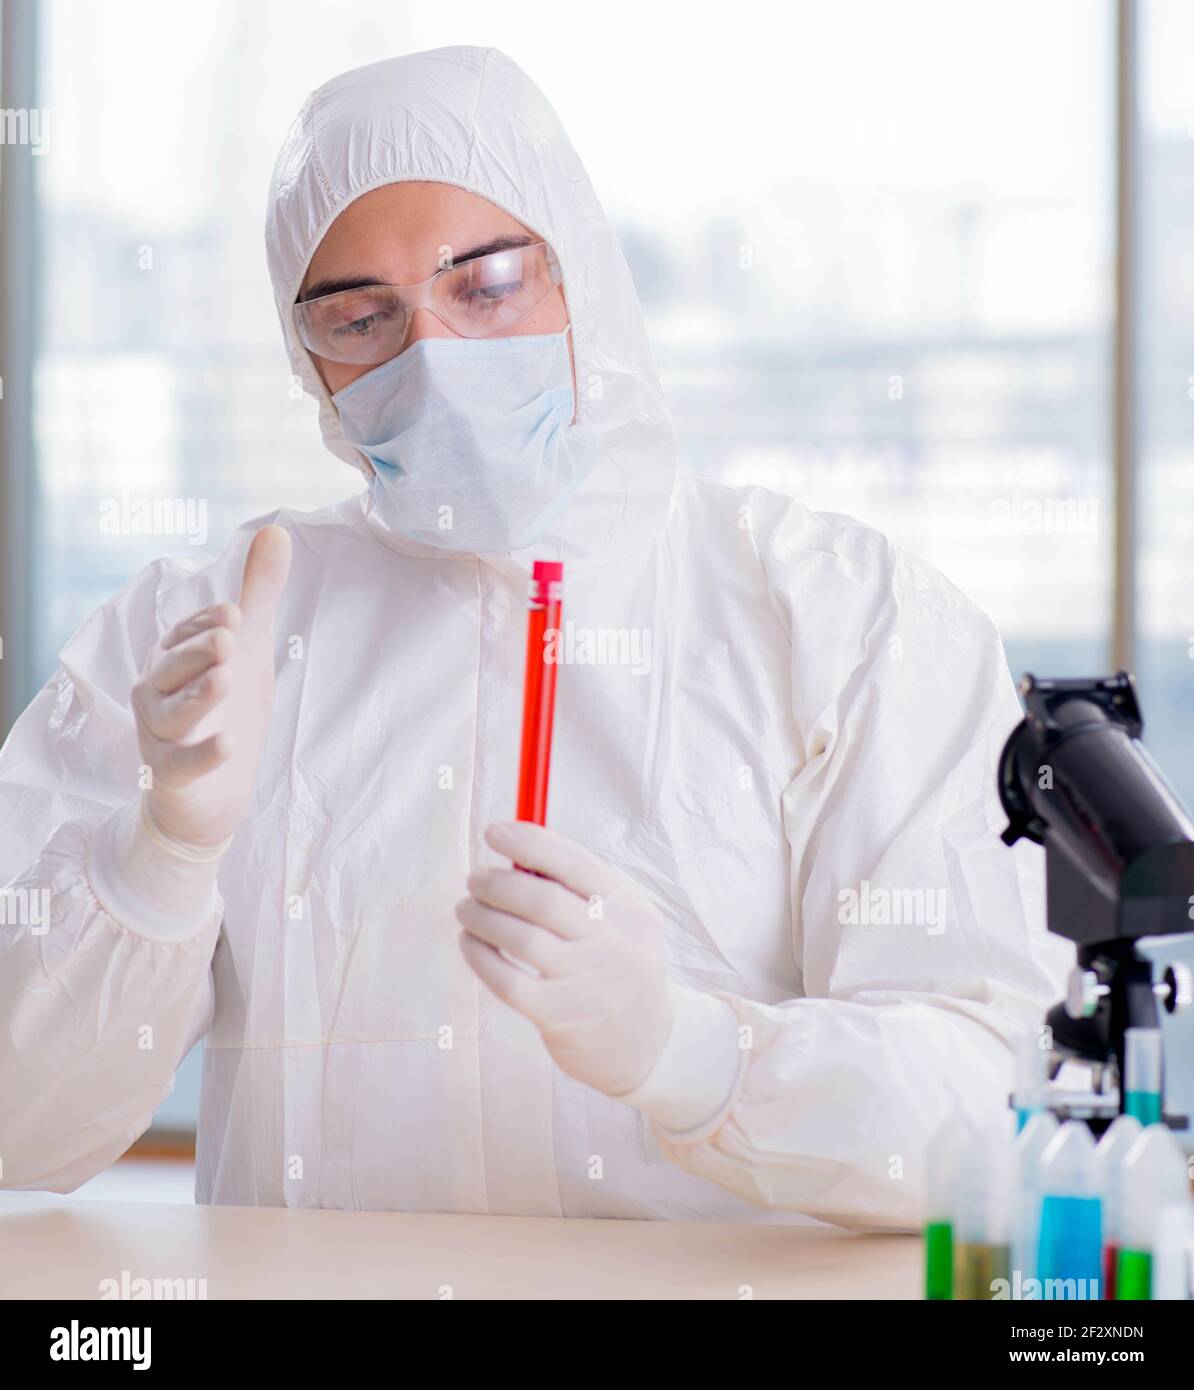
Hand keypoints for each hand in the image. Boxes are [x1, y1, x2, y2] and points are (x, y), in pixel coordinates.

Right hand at [132, 525, 291, 848]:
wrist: (214, 792)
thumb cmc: (226, 708)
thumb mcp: (248, 646)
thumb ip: (259, 592)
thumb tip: (276, 529)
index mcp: (172, 658)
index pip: (185, 634)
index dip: (207, 624)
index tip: (236, 613)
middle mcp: (156, 693)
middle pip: (172, 668)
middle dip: (199, 652)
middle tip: (231, 639)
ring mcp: (160, 735)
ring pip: (173, 712)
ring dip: (198, 695)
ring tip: (227, 679)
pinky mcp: (172, 775)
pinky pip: (183, 764)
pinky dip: (204, 755)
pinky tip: (227, 746)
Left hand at [456, 821, 673, 1095]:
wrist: (646, 1043)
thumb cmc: (617, 964)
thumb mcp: (617, 920)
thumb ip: (575, 888)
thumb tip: (514, 852)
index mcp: (629, 907)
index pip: (576, 864)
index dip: (529, 843)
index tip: (494, 832)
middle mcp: (616, 943)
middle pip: (543, 901)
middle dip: (497, 883)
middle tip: (474, 880)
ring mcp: (589, 983)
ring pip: (521, 939)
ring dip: (482, 917)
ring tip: (466, 909)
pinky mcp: (560, 1018)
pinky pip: (507, 980)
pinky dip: (480, 956)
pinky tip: (470, 943)